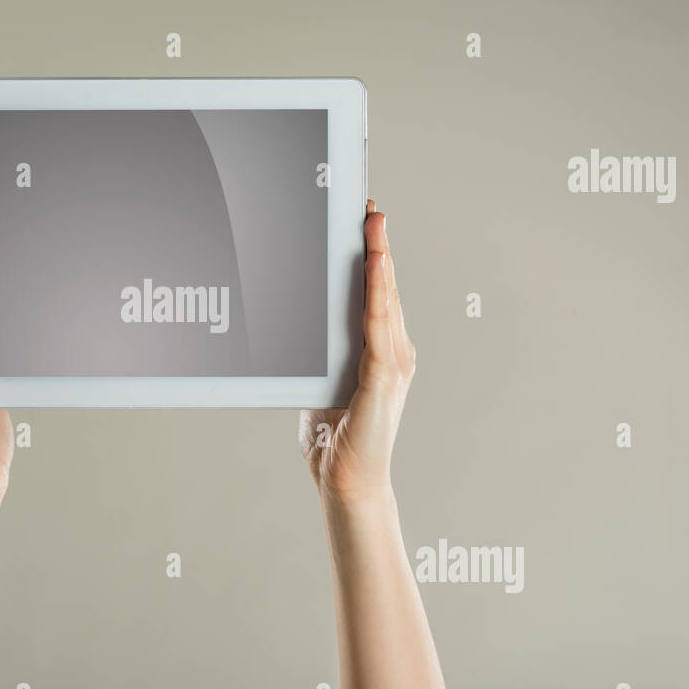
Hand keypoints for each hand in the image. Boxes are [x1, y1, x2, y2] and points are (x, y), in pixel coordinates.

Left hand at [299, 200, 415, 505]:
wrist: (347, 482)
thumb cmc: (333, 438)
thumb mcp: (320, 383)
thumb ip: (317, 354)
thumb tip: (294, 324)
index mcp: (381, 352)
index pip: (377, 296)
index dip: (374, 257)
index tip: (365, 221)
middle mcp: (394, 352)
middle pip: (385, 288)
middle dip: (377, 245)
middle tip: (368, 206)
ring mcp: (394, 363)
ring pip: (386, 299)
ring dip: (379, 258)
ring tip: (372, 223)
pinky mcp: (384, 376)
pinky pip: (380, 325)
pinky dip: (377, 292)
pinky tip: (374, 267)